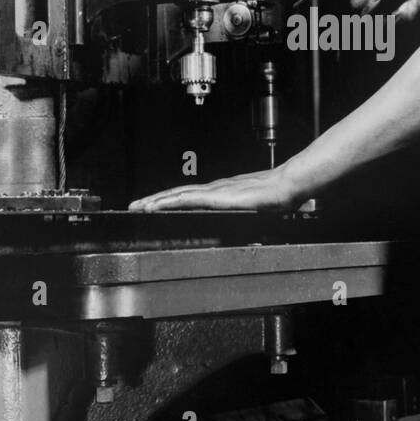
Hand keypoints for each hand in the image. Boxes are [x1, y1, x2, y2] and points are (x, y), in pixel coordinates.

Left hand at [129, 166, 298, 213]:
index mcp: (221, 194)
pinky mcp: (217, 196)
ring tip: (139, 206)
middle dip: (153, 200)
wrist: (286, 187)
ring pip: (177, 195)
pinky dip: (169, 202)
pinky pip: (187, 198)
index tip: (152, 206)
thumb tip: (240, 233)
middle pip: (176, 194)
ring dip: (156, 201)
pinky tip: (158, 206)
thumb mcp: (253, 213)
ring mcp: (214, 191)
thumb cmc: (276, 198)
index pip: (188, 197)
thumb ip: (242, 219)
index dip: (168, 201)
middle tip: (133, 206)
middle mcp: (213, 189)